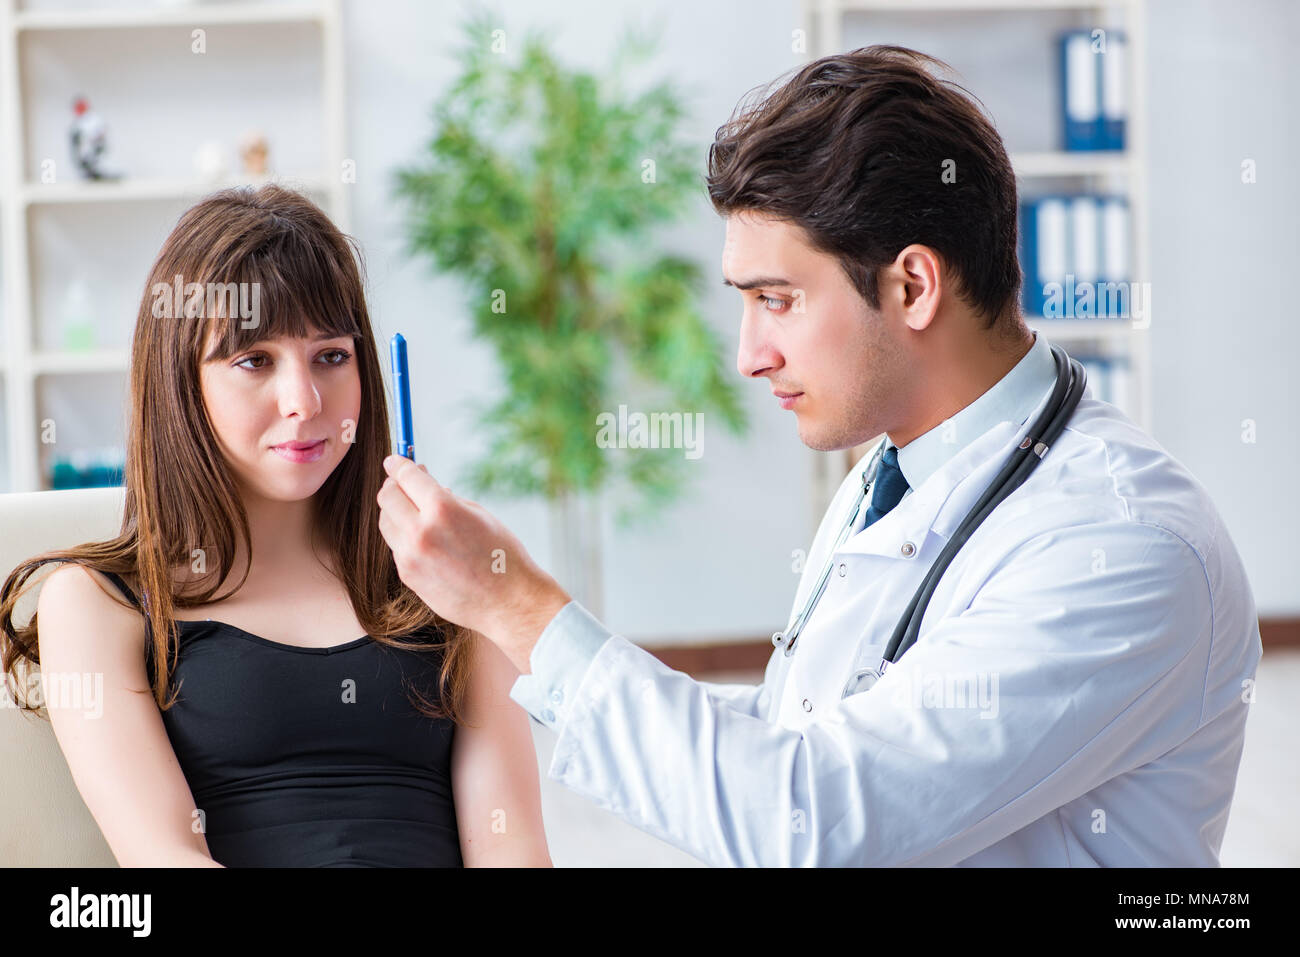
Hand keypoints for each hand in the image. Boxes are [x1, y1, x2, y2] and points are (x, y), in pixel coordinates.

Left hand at [376, 455, 571, 672]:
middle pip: (387, 497)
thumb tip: (426, 486)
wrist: (508, 602)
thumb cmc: (502, 556)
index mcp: (442, 509)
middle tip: (401, 483)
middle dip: (392, 485)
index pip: (406, 477)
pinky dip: (403, 536)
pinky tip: (422, 537)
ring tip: (412, 510)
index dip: (398, 464)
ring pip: (385, 523)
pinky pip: (396, 546)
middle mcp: (420, 531)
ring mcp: (410, 556)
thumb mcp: (479, 515)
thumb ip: (447, 499)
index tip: (395, 461)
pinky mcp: (407, 575)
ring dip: (395, 511)